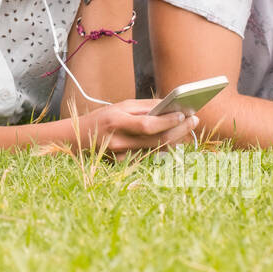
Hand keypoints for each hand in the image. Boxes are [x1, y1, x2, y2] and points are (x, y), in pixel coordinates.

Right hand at [69, 98, 197, 159]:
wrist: (78, 140)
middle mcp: (120, 141)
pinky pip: (151, 156)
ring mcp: (123, 157)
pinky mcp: (126, 165)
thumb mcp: (121, 106)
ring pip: (158, 150)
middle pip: (157, 140)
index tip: (184, 114)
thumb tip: (171, 106)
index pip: (148, 124)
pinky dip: (165, 147)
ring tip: (188, 127)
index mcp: (116, 122)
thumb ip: (145, 107)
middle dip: (179, 130)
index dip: (168, 121)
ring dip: (176, 138)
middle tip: (194, 120)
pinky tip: (174, 138)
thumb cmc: (103, 118)